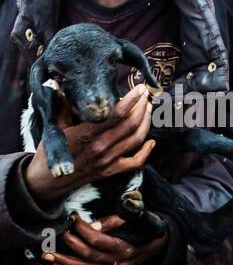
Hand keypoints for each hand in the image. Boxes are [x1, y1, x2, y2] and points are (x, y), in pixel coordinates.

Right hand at [25, 85, 154, 205]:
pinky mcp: (112, 171)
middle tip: (147, 95)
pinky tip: (152, 142)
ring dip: (146, 123)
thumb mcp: (55, 126)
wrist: (49, 180)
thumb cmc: (51, 151)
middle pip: (130, 124)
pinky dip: (146, 152)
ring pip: (136, 139)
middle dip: (142, 108)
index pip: (116, 114)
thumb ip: (61, 105)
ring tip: (149, 110)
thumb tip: (57, 84)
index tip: (140, 88)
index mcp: (87, 133)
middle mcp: (101, 146)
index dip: (132, 100)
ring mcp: (109, 160)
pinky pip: (135, 162)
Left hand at [41, 213, 167, 264]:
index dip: (83, 229)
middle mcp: (121, 263)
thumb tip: (94, 224)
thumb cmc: (150, 228)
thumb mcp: (139, 218)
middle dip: (71, 244)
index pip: (98, 240)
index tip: (73, 219)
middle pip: (89, 256)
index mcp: (127, 249)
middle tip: (58, 234)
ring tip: (49, 256)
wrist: (163, 244)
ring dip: (66, 263)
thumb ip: (117, 220)